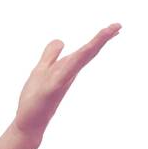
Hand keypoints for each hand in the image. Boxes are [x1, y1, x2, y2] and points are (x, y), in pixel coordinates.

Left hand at [14, 22, 120, 139]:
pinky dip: (71, 65)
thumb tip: (61, 41)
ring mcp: (60, 81)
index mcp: (66, 69)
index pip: (85, 51)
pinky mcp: (50, 90)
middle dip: (101, 39)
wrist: (29, 123)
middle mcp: (67, 74)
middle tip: (118, 25)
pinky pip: (62, 75)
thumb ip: (51, 56)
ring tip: (106, 32)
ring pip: (78, 61)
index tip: (116, 26)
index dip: (99, 39)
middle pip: (86, 54)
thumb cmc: (36, 100)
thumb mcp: (41, 70)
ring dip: (91, 47)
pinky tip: (77, 55)